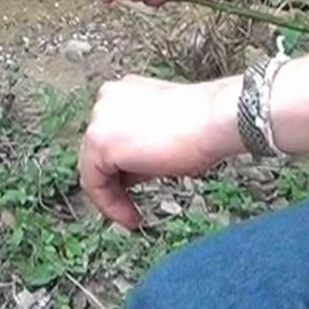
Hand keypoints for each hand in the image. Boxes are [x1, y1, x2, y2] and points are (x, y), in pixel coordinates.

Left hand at [78, 74, 239, 228]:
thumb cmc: (202, 126)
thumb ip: (138, 149)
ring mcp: (99, 118)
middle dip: (115, 181)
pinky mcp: (99, 141)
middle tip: (130, 206)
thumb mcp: (161, 136)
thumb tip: (128, 174)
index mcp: (122, 92)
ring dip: (111, 195)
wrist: (215, 120)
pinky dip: (107, 204)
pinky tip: (129, 216)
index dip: (120, 169)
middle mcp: (105, 100)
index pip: (110, 137)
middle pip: (98, 151)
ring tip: (130, 215)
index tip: (132, 191)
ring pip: (93, 167)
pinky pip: (93, 182)